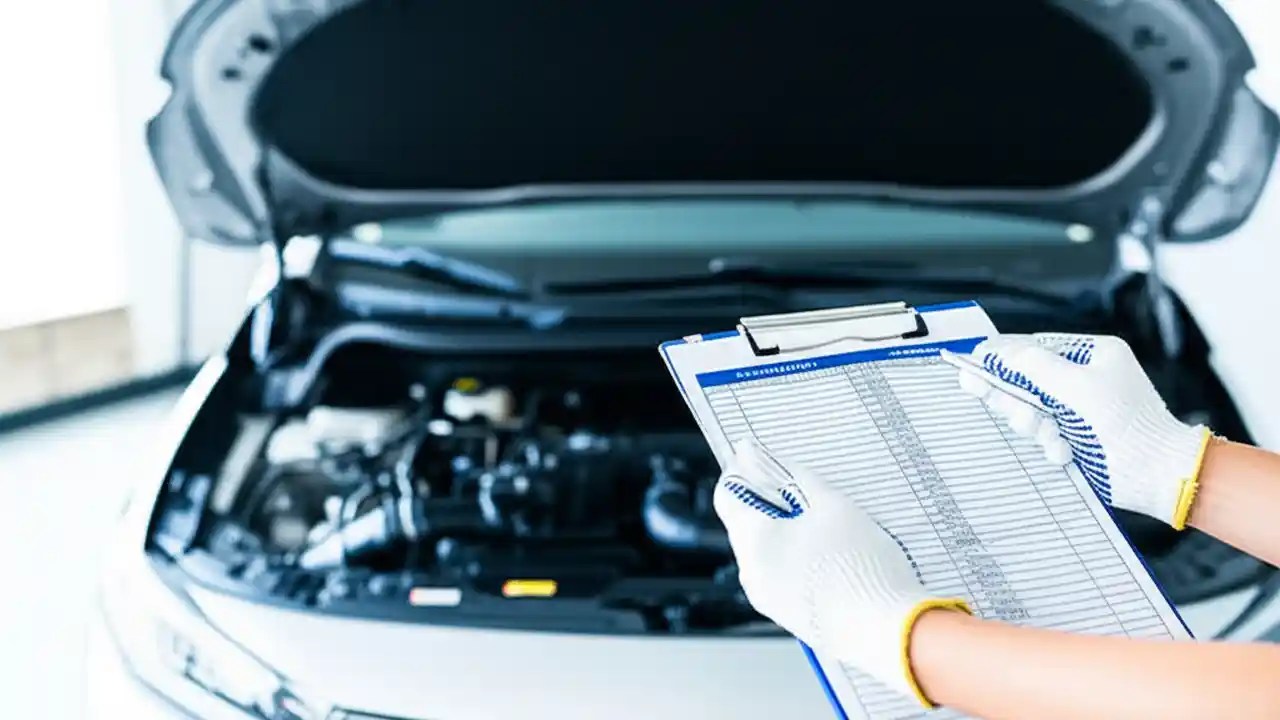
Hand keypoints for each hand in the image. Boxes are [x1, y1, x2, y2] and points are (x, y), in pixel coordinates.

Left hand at [714, 440, 968, 706]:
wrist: (888, 630)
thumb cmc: (861, 563)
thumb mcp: (831, 504)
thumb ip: (792, 475)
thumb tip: (759, 454)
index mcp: (753, 539)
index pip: (727, 493)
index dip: (742, 471)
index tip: (759, 458)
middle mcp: (750, 571)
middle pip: (744, 522)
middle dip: (766, 502)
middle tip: (802, 491)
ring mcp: (765, 597)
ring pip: (761, 549)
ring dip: (780, 531)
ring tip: (821, 527)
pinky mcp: (784, 615)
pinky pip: (776, 574)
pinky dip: (790, 557)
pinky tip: (824, 556)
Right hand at [943, 334, 1210, 528]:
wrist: (1158, 474)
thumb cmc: (1128, 425)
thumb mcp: (1076, 387)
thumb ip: (1033, 367)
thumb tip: (997, 350)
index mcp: (1093, 354)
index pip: (1034, 347)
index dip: (1003, 357)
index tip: (974, 363)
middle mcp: (1085, 378)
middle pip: (1027, 380)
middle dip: (1017, 398)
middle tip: (999, 401)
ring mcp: (1080, 408)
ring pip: (1031, 410)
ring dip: (1035, 426)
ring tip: (1050, 436)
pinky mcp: (1076, 436)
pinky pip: (1043, 434)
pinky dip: (1049, 444)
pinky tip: (1065, 451)